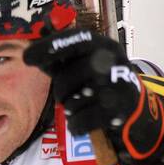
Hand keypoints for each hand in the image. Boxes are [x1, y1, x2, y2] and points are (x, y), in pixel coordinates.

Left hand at [22, 27, 163, 160]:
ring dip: (70, 108)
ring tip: (82, 105)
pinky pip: (80, 121)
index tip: (27, 57)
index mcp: (103, 45)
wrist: (136, 110)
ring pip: (72, 101)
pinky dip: (75, 125)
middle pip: (67, 77)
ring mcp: (116, 87)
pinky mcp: (117, 112)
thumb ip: (59, 58)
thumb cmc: (101, 83)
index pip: (73, 40)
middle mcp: (113, 62)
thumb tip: (30, 54)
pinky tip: (83, 121)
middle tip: (67, 94)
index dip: (48, 47)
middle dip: (61, 90)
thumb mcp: (84, 63)